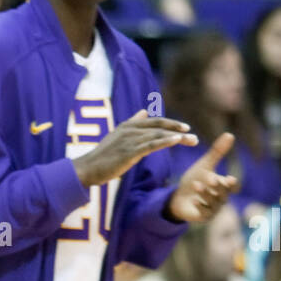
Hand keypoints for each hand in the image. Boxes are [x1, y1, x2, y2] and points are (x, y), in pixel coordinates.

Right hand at [74, 109, 197, 188]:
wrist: (87, 169)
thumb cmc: (102, 157)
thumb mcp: (117, 136)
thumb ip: (132, 123)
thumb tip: (143, 112)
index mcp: (127, 125)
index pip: (154, 121)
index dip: (170, 124)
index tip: (184, 128)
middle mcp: (130, 129)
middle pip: (159, 127)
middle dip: (179, 130)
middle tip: (194, 137)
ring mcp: (130, 140)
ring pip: (159, 135)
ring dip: (178, 137)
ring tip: (192, 140)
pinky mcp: (130, 152)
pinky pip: (152, 144)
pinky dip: (166, 141)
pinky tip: (178, 140)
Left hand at [168, 133, 237, 223]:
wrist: (178, 197)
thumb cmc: (194, 180)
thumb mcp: (204, 165)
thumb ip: (217, 152)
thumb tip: (230, 134)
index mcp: (224, 187)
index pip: (232, 186)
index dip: (232, 183)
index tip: (229, 178)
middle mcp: (221, 199)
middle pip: (223, 194)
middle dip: (217, 187)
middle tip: (211, 179)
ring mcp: (213, 209)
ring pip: (213, 202)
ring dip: (205, 193)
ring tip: (196, 185)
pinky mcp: (203, 217)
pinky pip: (204, 213)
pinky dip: (200, 206)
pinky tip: (194, 200)